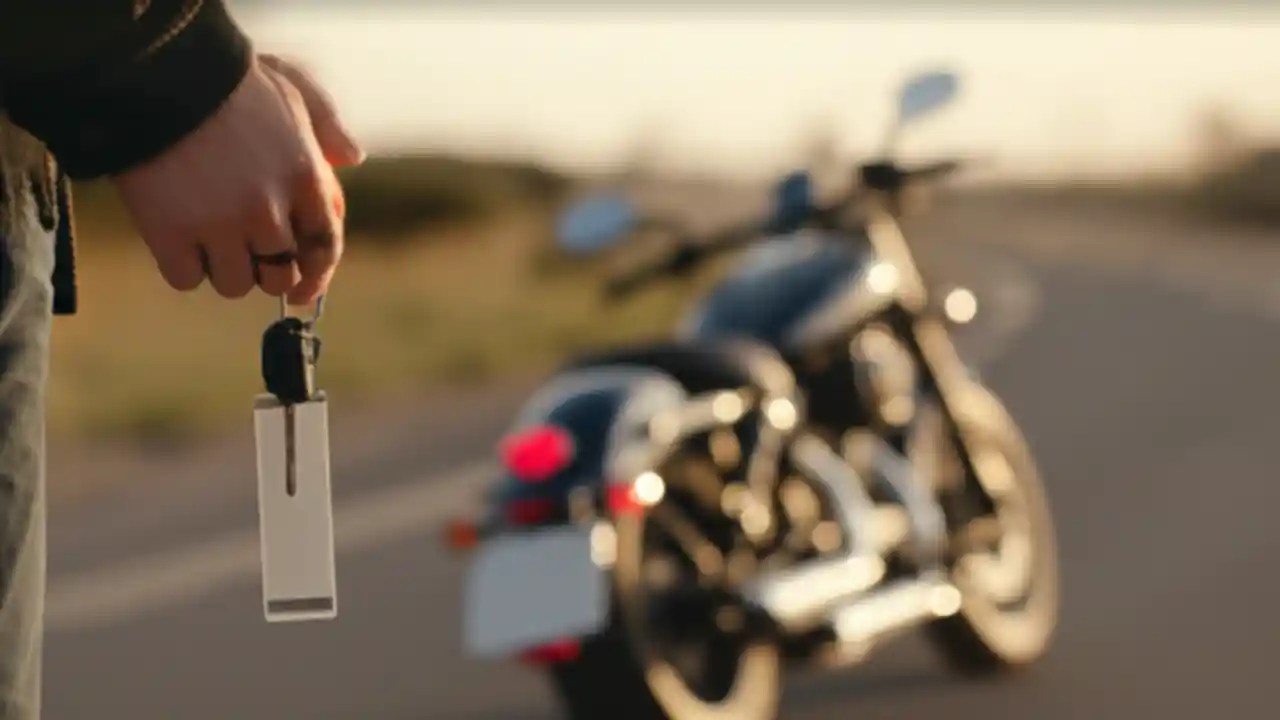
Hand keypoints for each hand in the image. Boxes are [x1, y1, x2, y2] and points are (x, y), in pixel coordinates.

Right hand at [113, 54, 363, 303]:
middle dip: (265, 269)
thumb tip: (352, 158)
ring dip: (222, 269)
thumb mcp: (292, 88)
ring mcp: (220, 225)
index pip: (325, 247)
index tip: (304, 292)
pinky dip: (181, 265)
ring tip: (206, 234)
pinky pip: (186, 279)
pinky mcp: (170, 234)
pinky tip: (174, 234)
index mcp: (305, 178)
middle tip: (243, 248)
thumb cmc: (228, 80)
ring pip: (234, 285)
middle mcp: (269, 210)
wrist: (154, 71)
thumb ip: (328, 125)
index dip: (317, 276)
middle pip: (279, 275)